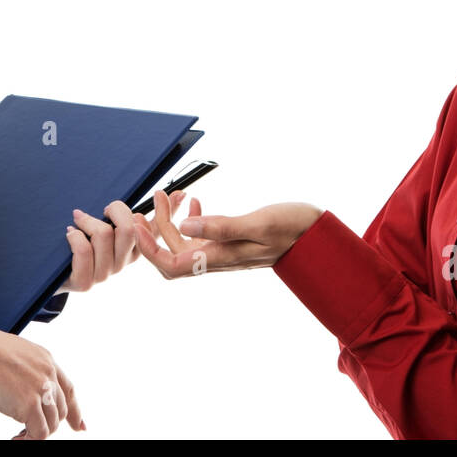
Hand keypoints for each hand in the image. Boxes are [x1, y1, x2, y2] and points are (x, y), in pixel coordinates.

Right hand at [0, 313, 85, 438]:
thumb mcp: (13, 355)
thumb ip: (25, 371)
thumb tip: (21, 391)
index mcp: (45, 359)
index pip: (68, 390)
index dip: (75, 411)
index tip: (79, 426)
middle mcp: (48, 373)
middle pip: (60, 410)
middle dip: (49, 425)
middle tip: (29, 432)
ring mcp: (41, 389)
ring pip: (51, 424)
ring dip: (36, 434)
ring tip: (19, 435)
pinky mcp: (29, 405)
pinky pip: (38, 434)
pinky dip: (28, 441)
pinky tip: (15, 438)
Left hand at [58, 190, 188, 291]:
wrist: (51, 272)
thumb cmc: (81, 242)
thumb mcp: (106, 224)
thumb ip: (125, 212)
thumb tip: (153, 191)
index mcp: (135, 249)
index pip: (159, 230)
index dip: (171, 211)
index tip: (178, 194)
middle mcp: (123, 263)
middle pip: (130, 229)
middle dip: (115, 210)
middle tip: (104, 207)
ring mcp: (105, 274)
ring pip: (104, 235)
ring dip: (87, 222)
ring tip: (78, 220)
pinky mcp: (85, 282)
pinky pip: (84, 250)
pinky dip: (75, 236)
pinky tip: (70, 233)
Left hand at [132, 192, 323, 277]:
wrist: (320, 237)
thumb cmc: (294, 228)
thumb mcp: (259, 223)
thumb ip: (222, 226)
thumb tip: (184, 226)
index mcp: (221, 258)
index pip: (172, 264)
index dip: (149, 249)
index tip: (136, 226)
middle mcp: (219, 258)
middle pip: (173, 253)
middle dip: (154, 230)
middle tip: (149, 201)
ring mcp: (225, 252)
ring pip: (186, 242)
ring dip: (171, 219)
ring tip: (169, 192)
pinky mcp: (233, 242)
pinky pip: (202, 236)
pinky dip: (191, 218)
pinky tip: (194, 201)